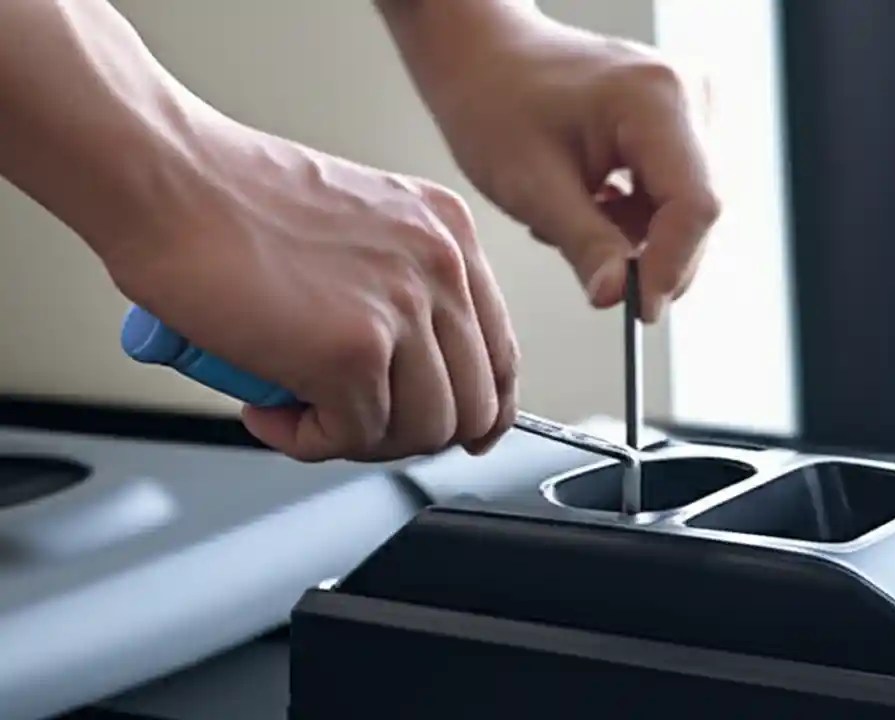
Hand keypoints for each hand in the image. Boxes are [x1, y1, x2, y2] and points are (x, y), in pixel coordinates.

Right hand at [110, 120, 518, 461]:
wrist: (166, 179)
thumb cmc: (233, 202)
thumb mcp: (360, 231)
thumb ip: (401, 291)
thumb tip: (417, 375)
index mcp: (450, 234)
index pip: (499, 353)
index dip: (480, 410)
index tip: (457, 433)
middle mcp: (441, 266)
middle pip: (471, 405)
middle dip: (410, 434)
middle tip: (350, 422)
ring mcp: (403, 308)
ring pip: (422, 431)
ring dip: (358, 440)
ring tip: (301, 408)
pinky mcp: (353, 351)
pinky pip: (353, 437)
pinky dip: (307, 440)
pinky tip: (270, 410)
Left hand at [380, 1, 720, 321]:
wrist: (484, 56)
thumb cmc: (495, 103)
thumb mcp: (531, 185)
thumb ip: (584, 245)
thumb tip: (618, 299)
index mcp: (655, 98)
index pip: (695, 204)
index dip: (671, 266)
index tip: (636, 309)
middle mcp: (690, 93)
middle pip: (699, 208)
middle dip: (651, 254)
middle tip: (597, 276)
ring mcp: (692, 104)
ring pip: (689, 207)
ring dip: (638, 234)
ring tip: (574, 215)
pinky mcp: (684, 120)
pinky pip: (678, 191)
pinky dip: (637, 215)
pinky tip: (593, 199)